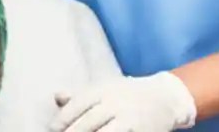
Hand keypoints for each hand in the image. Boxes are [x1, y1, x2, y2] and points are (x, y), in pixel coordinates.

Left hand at [50, 72, 196, 131]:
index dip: (63, 118)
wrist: (165, 97)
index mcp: (103, 90)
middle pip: (88, 122)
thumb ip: (80, 95)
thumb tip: (57, 97)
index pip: (78, 104)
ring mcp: (129, 119)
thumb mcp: (104, 89)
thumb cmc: (127, 95)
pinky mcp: (141, 131)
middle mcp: (115, 103)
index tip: (53, 129)